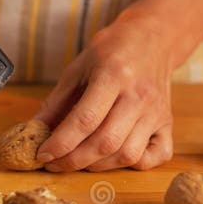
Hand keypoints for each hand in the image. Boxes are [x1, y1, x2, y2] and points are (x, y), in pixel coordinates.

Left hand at [34, 12, 179, 171]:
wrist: (153, 37)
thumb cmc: (112, 51)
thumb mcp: (78, 68)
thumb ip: (56, 102)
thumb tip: (34, 131)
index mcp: (113, 75)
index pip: (85, 120)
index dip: (60, 143)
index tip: (43, 154)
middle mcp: (138, 96)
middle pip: (106, 142)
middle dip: (74, 160)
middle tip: (55, 164)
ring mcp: (156, 112)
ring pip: (128, 154)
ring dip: (98, 166)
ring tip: (80, 160)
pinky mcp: (168, 123)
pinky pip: (157, 156)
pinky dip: (135, 164)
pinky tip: (115, 157)